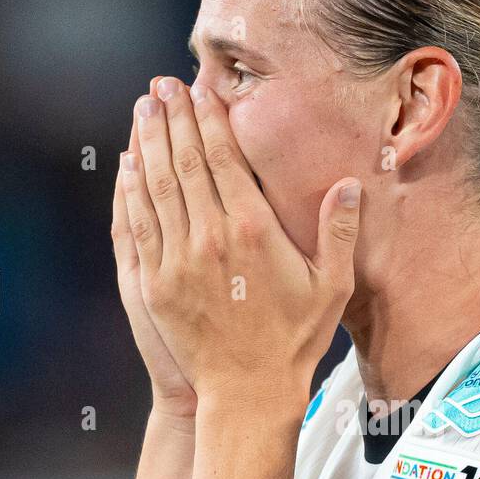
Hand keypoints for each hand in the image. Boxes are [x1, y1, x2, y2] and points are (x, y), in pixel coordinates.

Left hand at [119, 76, 360, 408]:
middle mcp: (211, 238)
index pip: (225, 159)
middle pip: (186, 162)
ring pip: (157, 186)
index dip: (210, 119)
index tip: (201, 89)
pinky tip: (130, 164)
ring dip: (149, 143)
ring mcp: (178, 260)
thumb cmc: (295, 341)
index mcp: (254, 231)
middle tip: (162, 85)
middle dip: (173, 118)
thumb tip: (349, 184)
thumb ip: (338, 232)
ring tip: (144, 109)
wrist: (248, 393)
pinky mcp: (155, 283)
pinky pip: (139, 224)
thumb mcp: (332, 287)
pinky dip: (132, 189)